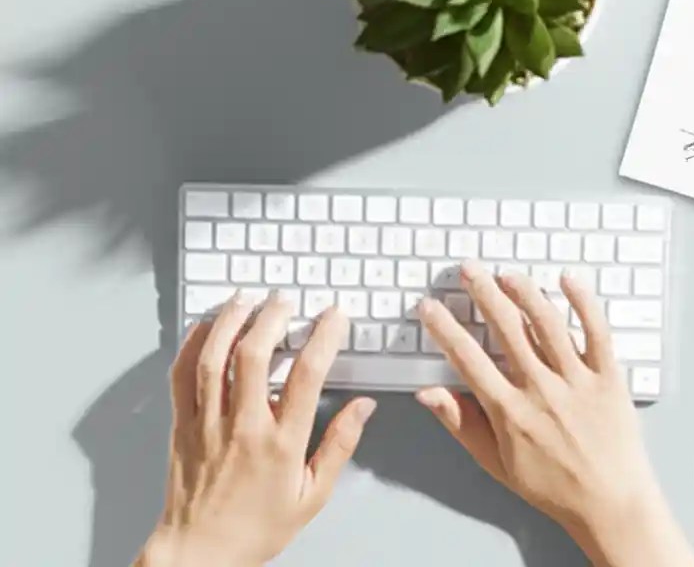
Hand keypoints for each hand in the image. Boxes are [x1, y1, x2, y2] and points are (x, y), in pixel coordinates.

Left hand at [136, 293, 375, 566]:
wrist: (200, 552)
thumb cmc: (256, 527)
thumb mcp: (313, 494)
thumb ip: (340, 445)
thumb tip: (364, 407)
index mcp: (281, 444)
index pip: (307, 376)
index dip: (324, 337)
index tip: (334, 316)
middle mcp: (243, 428)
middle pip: (255, 356)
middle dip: (272, 317)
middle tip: (286, 299)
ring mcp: (207, 424)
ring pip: (214, 358)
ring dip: (231, 321)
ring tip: (247, 299)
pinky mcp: (181, 426)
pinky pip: (181, 375)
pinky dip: (192, 344)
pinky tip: (206, 327)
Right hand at [415, 261, 693, 566]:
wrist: (609, 502)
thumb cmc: (553, 486)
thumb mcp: (496, 463)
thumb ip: (462, 424)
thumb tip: (429, 394)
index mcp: (509, 411)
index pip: (468, 358)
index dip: (444, 328)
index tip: (430, 307)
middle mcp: (541, 390)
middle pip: (506, 329)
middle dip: (483, 294)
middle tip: (469, 270)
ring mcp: (577, 380)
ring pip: (547, 323)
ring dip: (525, 292)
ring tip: (507, 273)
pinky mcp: (608, 377)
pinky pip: (597, 331)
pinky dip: (584, 302)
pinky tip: (568, 280)